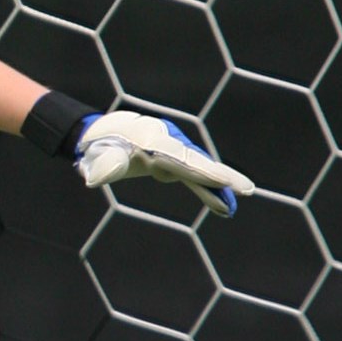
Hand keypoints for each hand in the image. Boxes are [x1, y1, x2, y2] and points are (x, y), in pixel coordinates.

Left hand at [75, 110, 255, 216]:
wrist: (99, 134)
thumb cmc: (97, 146)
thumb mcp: (94, 155)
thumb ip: (102, 165)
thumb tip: (95, 178)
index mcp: (148, 137)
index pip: (179, 156)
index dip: (201, 169)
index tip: (222, 179)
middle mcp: (165, 140)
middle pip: (196, 161)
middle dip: (220, 177)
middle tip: (246, 189)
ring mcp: (171, 149)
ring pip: (198, 169)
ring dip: (217, 188)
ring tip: (235, 206)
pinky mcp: (172, 160)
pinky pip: (193, 175)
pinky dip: (207, 189)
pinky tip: (222, 206)